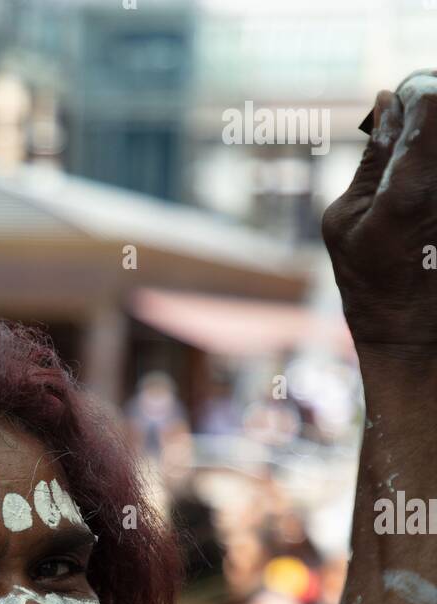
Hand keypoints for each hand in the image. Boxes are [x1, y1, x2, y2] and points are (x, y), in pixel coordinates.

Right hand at [322, 77, 436, 359]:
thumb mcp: (345, 221)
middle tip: (412, 136)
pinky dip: (433, 178)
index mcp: (411, 185)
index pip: (430, 99)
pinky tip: (425, 207)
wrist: (415, 340)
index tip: (402, 107)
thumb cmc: (371, 286)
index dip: (416, 93)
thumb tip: (387, 104)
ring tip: (415, 180)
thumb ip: (370, 159)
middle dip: (431, 116)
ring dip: (433, 151)